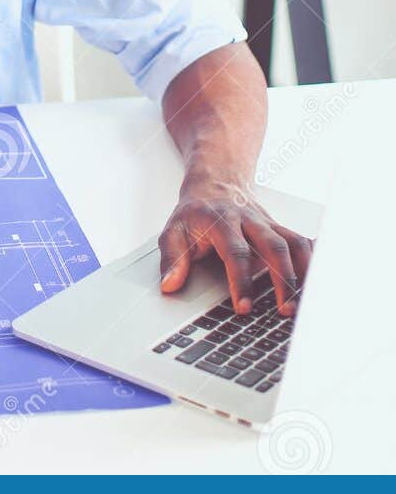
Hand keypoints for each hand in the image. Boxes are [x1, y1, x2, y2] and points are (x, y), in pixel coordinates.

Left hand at [158, 177, 313, 315]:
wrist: (215, 183)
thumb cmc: (196, 213)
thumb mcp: (173, 230)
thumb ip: (172, 257)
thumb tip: (170, 285)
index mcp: (223, 221)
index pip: (236, 252)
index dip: (241, 281)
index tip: (244, 308)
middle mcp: (250, 221)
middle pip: (274, 246)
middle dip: (283, 279)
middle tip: (285, 311)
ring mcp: (268, 225)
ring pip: (294, 244)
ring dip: (303, 273)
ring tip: (306, 303)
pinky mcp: (280, 230)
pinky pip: (303, 242)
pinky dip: (315, 260)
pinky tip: (323, 281)